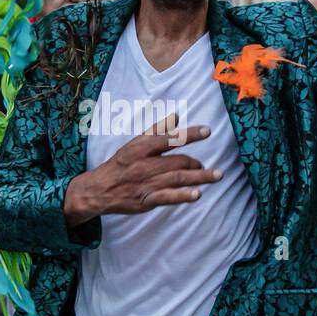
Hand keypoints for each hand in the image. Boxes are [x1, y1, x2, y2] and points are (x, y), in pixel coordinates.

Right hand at [62, 112, 221, 226]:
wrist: (100, 189)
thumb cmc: (121, 164)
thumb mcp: (135, 143)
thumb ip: (157, 129)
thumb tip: (176, 115)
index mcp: (142, 148)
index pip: (170, 138)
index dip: (190, 134)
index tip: (207, 131)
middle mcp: (145, 164)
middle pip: (178, 161)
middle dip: (197, 163)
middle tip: (208, 167)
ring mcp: (146, 183)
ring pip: (177, 178)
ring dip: (199, 178)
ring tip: (217, 176)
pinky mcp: (146, 200)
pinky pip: (167, 197)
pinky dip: (183, 196)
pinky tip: (197, 194)